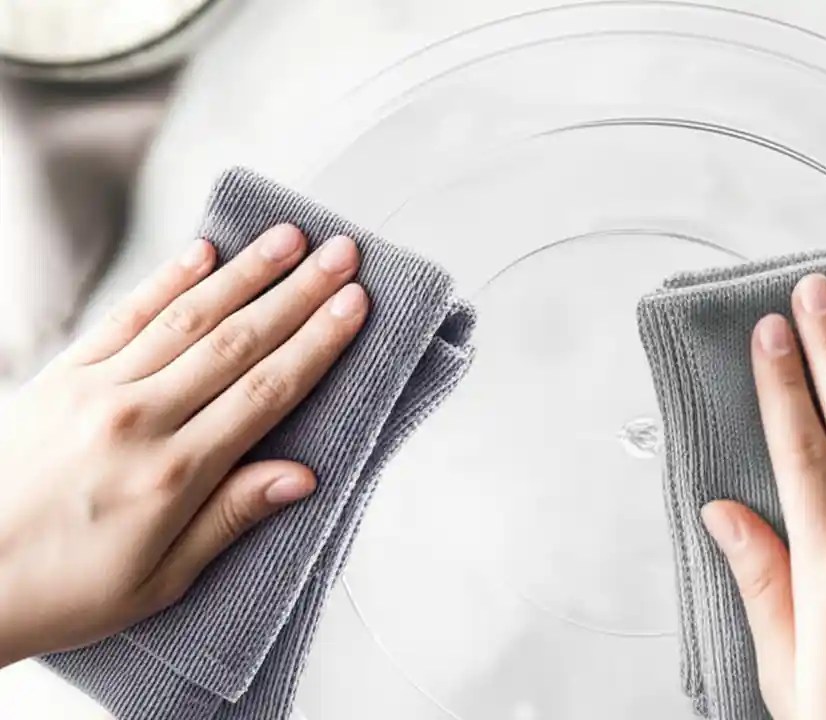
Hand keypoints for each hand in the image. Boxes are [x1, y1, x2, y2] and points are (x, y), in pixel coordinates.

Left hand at [0, 225, 367, 666]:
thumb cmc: (59, 590)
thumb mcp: (160, 582)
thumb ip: (231, 518)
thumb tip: (300, 477)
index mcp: (172, 474)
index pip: (266, 392)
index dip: (316, 344)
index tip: (353, 307)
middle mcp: (137, 419)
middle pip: (237, 341)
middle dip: (298, 293)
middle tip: (340, 256)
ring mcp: (96, 390)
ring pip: (187, 317)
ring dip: (245, 273)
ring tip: (289, 239)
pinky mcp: (60, 377)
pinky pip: (125, 316)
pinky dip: (166, 282)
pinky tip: (201, 254)